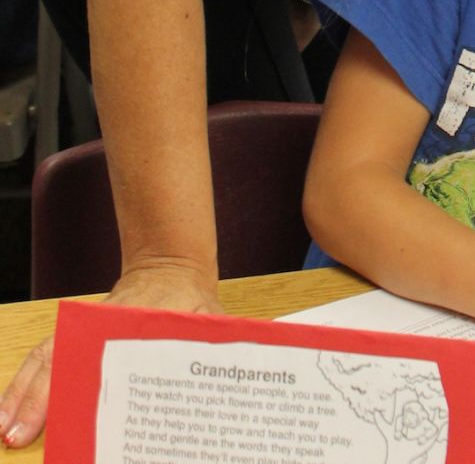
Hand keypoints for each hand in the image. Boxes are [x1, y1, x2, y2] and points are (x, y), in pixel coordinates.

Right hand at [0, 263, 220, 447]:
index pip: (103, 360)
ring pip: (46, 358)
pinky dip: (23, 383)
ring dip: (20, 394)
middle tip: (16, 438)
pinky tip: (9, 411)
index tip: (68, 419)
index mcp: (133, 328)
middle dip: (37, 400)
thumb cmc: (191, 306)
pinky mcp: (76, 337)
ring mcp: (84, 331)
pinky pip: (44, 357)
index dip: (84, 388)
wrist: (172, 268)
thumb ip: (211, 347)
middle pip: (63, 360)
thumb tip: (221, 381)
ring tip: (3, 431)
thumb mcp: (206, 324)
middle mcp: (100, 329)